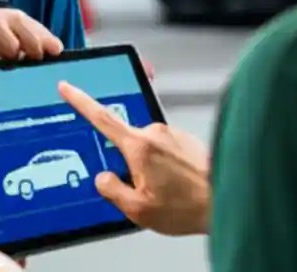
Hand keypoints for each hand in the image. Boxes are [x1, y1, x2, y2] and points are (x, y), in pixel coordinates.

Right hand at [58, 81, 210, 235]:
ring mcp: (173, 134)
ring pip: (146, 151)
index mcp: (139, 146)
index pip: (101, 118)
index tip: (67, 87)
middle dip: (128, 167)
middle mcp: (156, 132)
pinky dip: (165, 169)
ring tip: (168, 194)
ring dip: (149, 170)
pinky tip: (178, 188)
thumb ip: (112, 190)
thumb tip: (104, 178)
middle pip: (125, 144)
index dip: (80, 101)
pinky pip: (164, 152)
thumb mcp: (138, 209)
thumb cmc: (189, 206)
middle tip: (145, 192)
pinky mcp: (186, 140)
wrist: (229, 199)